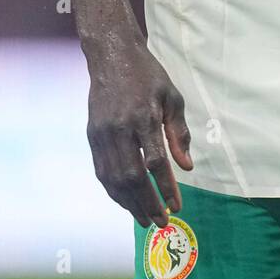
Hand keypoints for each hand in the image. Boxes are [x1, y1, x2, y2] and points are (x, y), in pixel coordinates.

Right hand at [86, 39, 193, 227]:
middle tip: (161, 222)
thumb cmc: (148, 76)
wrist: (111, 56)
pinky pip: (102, 171)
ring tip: (145, 219)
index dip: (166, 187)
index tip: (177, 206)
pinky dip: (114, 191)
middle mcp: (119, 128)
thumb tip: (187, 167)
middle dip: (147, 203)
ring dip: (129, 203)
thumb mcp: (171, 98)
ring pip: (114, 179)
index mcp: (143, 117)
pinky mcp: (92, 136)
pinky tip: (126, 201)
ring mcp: (102, 134)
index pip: (156, 162)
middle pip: (133, 177)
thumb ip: (179, 133)